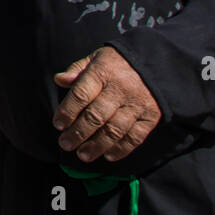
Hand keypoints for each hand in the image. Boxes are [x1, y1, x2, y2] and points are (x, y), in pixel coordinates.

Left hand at [53, 47, 161, 162]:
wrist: (156, 63)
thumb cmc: (117, 63)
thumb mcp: (96, 58)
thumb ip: (77, 70)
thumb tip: (59, 80)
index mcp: (103, 72)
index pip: (81, 94)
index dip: (67, 111)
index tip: (58, 125)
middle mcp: (121, 89)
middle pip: (96, 116)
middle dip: (78, 133)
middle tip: (65, 144)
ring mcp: (137, 104)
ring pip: (115, 130)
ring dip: (97, 146)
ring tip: (82, 155)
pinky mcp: (152, 116)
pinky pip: (136, 137)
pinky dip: (121, 149)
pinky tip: (107, 156)